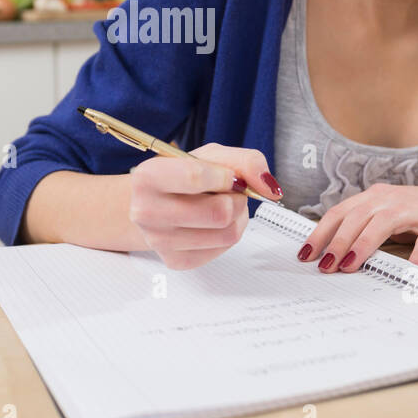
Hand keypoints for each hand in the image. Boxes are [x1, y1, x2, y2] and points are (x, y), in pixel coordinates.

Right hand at [128, 143, 281, 269]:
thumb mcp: (210, 156)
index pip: (197, 177)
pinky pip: (224, 248)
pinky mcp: (176, 261)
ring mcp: (160, 241)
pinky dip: (229, 232)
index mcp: (148, 177)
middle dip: (237, 198)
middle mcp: (146, 211)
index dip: (225, 176)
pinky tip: (215, 223)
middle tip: (230, 192)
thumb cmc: (182, 176)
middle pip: (219, 212)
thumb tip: (270, 188)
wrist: (155, 204)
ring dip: (238, 216)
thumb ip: (245, 161)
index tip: (228, 176)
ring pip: (227, 233)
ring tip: (224, 205)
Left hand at [300, 183, 417, 271]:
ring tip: (348, 267)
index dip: (321, 232)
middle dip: (336, 242)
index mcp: (379, 197)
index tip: (305, 254)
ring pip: (383, 223)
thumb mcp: (396, 220)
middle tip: (323, 266)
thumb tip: (337, 254)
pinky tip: (409, 272)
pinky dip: (417, 256)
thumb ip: (370, 230)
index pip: (342, 212)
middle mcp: (395, 199)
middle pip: (357, 217)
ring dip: (362, 245)